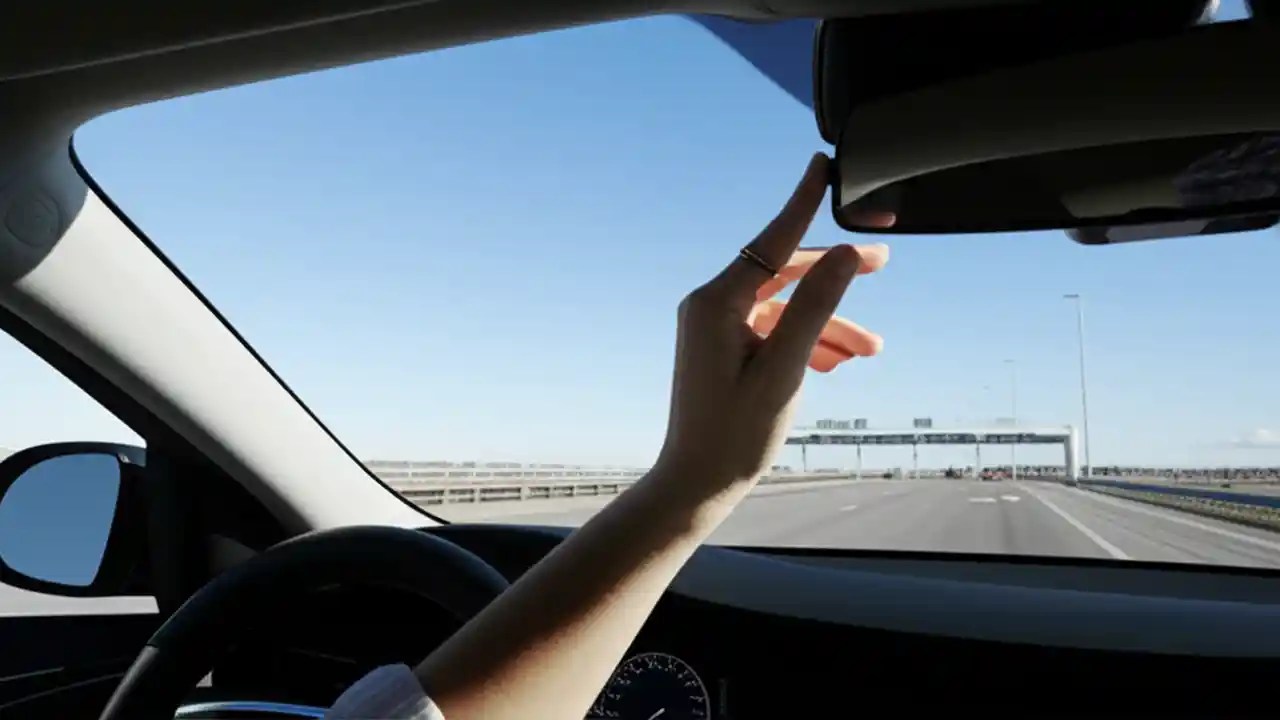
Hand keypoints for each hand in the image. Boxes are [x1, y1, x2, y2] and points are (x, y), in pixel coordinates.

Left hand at [652, 153, 883, 493]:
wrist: (697, 484)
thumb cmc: (734, 434)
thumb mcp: (784, 369)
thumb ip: (814, 307)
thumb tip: (842, 254)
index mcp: (715, 302)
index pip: (771, 240)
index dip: (803, 202)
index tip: (823, 164)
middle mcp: (710, 305)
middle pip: (783, 271)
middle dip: (834, 277)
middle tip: (883, 261)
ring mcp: (714, 327)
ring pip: (784, 307)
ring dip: (827, 324)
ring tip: (871, 350)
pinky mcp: (722, 348)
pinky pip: (772, 330)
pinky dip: (805, 341)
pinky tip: (836, 363)